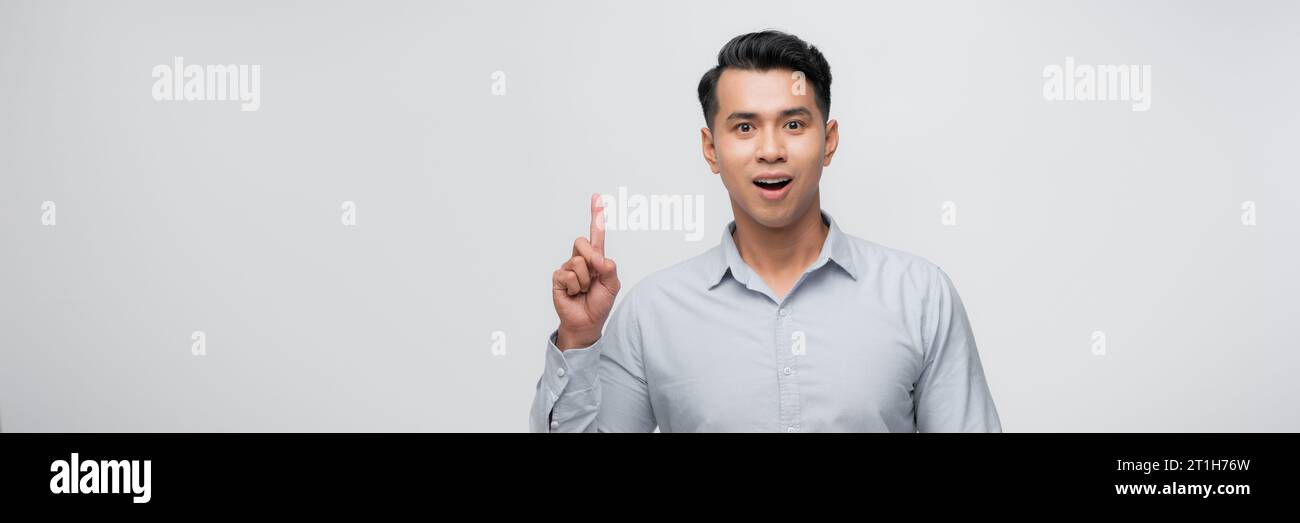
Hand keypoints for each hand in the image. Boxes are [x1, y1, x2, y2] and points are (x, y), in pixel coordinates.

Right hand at [552, 194, 620, 349]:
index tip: (597, 197)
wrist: (587, 322)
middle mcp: (580, 259)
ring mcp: (567, 268)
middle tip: (594, 277)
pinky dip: (575, 287)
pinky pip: (568, 275)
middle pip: (583, 242)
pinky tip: (574, 294)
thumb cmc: (599, 303)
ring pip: (578, 262)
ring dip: (585, 280)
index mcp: (596, 258)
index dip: (596, 215)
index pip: (595, 234)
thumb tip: (597, 257)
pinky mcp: (558, 278)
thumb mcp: (612, 285)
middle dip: (591, 258)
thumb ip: (609, 268)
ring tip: (584, 290)